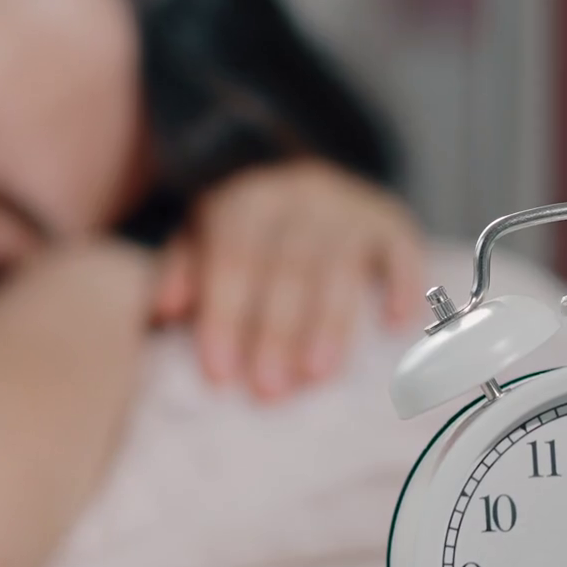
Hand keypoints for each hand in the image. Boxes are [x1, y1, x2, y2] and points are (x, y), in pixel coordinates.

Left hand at [150, 159, 424, 399]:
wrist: (297, 174)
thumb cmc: (241, 231)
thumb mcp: (201, 237)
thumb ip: (182, 270)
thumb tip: (165, 310)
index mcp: (245, 201)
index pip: (233, 261)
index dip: (225, 318)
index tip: (219, 376)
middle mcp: (299, 196)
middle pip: (288, 269)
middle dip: (276, 333)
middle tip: (268, 392)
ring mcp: (349, 206)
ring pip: (340, 267)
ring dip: (330, 325)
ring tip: (316, 376)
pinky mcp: (391, 220)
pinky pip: (402, 251)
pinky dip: (401, 287)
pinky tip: (394, 327)